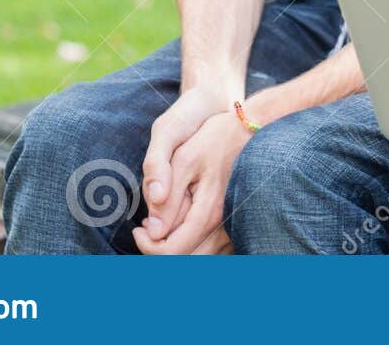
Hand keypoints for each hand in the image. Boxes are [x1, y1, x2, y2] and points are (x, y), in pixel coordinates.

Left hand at [133, 109, 249, 254]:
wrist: (249, 128)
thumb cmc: (215, 139)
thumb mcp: (184, 161)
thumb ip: (168, 199)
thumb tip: (153, 231)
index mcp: (208, 213)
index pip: (172, 252)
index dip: (148, 246)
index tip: (139, 228)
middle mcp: (224, 227)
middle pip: (186, 260)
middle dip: (160, 248)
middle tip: (148, 225)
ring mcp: (232, 227)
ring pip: (200, 257)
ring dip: (176, 246)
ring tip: (164, 221)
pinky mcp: (235, 224)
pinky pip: (211, 249)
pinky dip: (192, 243)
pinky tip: (182, 221)